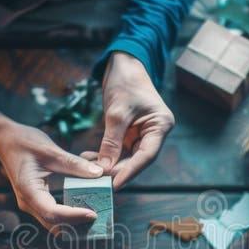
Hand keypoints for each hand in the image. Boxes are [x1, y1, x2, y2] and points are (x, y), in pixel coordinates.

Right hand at [0, 123, 104, 231]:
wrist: (5, 139)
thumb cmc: (24, 141)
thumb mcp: (51, 150)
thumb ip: (74, 163)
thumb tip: (99, 174)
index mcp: (29, 191)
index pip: (53, 213)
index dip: (74, 217)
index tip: (93, 214)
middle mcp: (29, 203)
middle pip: (56, 225)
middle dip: (79, 226)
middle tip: (102, 218)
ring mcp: (33, 203)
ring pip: (57, 223)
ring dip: (76, 222)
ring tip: (98, 213)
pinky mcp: (38, 200)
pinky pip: (56, 213)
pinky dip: (72, 213)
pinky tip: (88, 203)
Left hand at [84, 52, 173, 188]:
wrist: (123, 64)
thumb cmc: (126, 82)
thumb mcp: (117, 112)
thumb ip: (111, 141)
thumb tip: (104, 168)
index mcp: (161, 125)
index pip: (147, 156)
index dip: (131, 172)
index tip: (115, 184)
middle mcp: (154, 133)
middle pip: (137, 160)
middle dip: (116, 170)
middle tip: (96, 178)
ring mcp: (142, 134)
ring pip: (126, 157)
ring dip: (107, 164)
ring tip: (87, 168)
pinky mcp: (130, 134)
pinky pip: (117, 150)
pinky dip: (104, 155)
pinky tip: (88, 158)